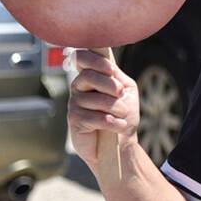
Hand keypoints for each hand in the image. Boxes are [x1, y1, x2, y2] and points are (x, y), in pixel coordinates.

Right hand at [67, 49, 139, 170]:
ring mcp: (75, 103)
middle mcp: (79, 87)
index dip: (95, 60)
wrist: (121, 143)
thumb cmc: (123, 115)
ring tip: (122, 115)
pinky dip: (113, 122)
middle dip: (110, 85)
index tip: (111, 70)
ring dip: (116, 108)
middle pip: (88, 76)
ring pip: (95, 99)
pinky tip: (118, 126)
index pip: (81, 57)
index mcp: (91, 77)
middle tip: (121, 94)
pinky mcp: (74, 120)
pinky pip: (95, 117)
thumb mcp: (126, 91)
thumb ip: (117, 76)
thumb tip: (108, 64)